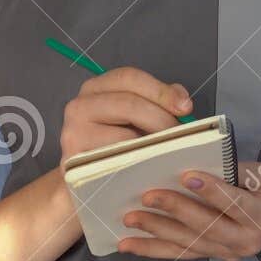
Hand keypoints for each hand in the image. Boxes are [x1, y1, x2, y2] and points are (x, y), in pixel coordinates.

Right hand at [58, 66, 193, 162]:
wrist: (83, 183)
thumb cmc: (114, 146)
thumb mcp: (133, 118)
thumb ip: (156, 102)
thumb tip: (181, 101)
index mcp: (95, 88)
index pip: (128, 78)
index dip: (160, 90)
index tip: (186, 107)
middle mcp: (79, 106)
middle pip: (128, 103)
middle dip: (161, 118)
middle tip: (180, 134)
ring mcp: (74, 134)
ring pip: (124, 135)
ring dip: (152, 144)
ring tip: (167, 152)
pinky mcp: (77, 162)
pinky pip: (117, 161)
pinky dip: (139, 163)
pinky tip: (150, 167)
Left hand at [118, 161, 260, 260]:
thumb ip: (231, 170)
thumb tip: (195, 162)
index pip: (233, 202)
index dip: (210, 190)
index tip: (186, 175)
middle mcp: (246, 240)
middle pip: (206, 226)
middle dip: (174, 210)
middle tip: (147, 195)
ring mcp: (229, 252)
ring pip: (188, 243)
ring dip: (155, 232)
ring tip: (130, 220)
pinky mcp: (215, 256)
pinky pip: (181, 253)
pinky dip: (153, 249)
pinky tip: (128, 245)